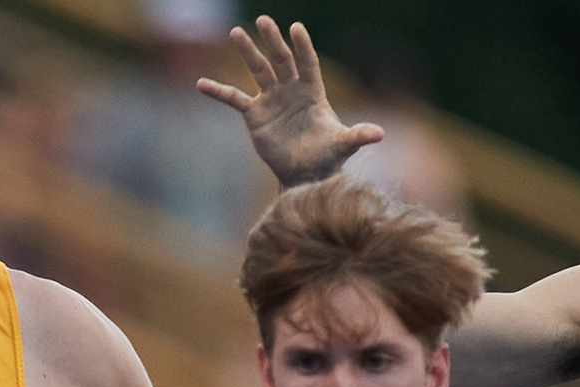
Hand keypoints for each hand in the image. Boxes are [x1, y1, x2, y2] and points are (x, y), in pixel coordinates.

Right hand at [195, 15, 383, 187]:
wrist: (304, 173)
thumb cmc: (326, 156)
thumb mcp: (342, 145)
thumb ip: (357, 135)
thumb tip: (379, 134)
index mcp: (313, 92)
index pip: (307, 63)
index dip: (302, 47)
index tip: (296, 28)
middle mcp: (291, 90)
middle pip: (281, 59)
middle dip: (272, 40)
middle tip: (264, 21)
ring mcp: (271, 99)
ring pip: (258, 70)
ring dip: (247, 51)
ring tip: (235, 32)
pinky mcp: (254, 114)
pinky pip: (234, 99)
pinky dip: (218, 91)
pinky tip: (200, 84)